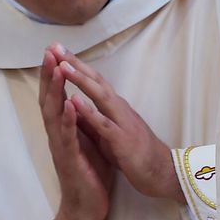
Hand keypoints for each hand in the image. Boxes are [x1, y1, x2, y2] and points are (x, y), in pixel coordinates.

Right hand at [39, 48, 112, 219]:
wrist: (87, 209)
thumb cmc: (89, 174)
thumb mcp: (88, 141)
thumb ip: (82, 122)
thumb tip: (80, 100)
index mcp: (65, 129)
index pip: (58, 95)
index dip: (56, 72)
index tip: (56, 48)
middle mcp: (59, 135)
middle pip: (50, 99)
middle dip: (50, 73)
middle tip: (48, 48)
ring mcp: (62, 148)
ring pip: (54, 114)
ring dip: (55, 90)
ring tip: (55, 68)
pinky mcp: (69, 162)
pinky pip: (67, 138)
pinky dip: (68, 120)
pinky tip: (68, 104)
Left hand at [46, 44, 181, 203]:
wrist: (163, 174)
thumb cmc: (138, 153)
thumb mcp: (115, 131)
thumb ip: (99, 117)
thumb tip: (80, 105)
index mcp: (116, 108)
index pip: (95, 81)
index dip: (77, 66)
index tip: (58, 50)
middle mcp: (120, 109)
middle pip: (96, 81)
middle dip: (75, 63)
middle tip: (56, 46)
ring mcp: (122, 122)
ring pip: (100, 96)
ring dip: (81, 80)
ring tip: (63, 66)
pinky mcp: (123, 140)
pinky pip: (104, 124)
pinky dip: (90, 111)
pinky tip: (75, 101)